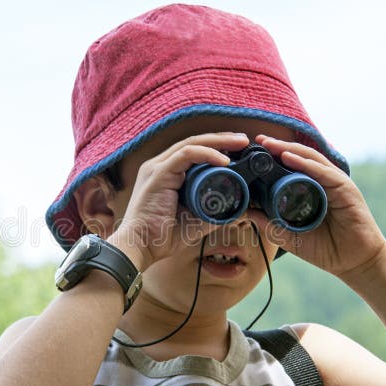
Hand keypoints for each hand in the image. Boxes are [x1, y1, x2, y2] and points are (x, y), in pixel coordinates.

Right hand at [109, 132, 250, 269]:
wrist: (141, 246)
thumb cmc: (163, 236)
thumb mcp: (197, 221)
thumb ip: (215, 213)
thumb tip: (239, 211)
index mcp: (167, 174)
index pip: (194, 152)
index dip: (217, 147)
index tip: (239, 151)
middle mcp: (160, 165)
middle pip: (194, 142)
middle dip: (222, 139)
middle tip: (244, 140)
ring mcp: (158, 167)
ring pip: (192, 143)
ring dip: (218, 141)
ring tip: (240, 143)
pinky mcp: (158, 173)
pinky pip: (186, 154)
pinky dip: (207, 154)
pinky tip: (224, 161)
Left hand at [253, 134, 385, 278]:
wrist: (354, 262)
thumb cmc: (325, 248)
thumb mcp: (290, 236)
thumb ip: (271, 225)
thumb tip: (247, 212)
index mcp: (311, 189)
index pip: (292, 167)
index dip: (274, 157)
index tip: (253, 152)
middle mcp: (324, 182)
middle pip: (300, 157)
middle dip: (279, 147)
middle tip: (258, 140)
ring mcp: (335, 183)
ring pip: (310, 159)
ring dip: (289, 149)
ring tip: (270, 145)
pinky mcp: (345, 189)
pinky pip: (323, 172)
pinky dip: (305, 163)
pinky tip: (289, 158)